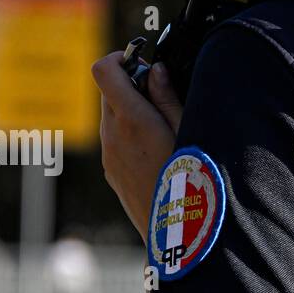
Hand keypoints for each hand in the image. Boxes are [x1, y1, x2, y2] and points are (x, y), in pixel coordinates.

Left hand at [91, 54, 183, 241]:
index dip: (120, 58)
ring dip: (130, 110)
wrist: (174, 234)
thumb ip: (168, 98)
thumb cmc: (189, 181)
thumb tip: (155, 70)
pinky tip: (155, 152)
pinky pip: (113, 139)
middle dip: (131, 85)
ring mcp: (109, 154)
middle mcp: (112, 134)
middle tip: (161, 96)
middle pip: (108, 91)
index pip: (104, 70)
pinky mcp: (111, 171)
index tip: (141, 63)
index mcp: (132, 119)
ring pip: (111, 116)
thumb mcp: (188, 133)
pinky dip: (128, 133)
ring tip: (162, 128)